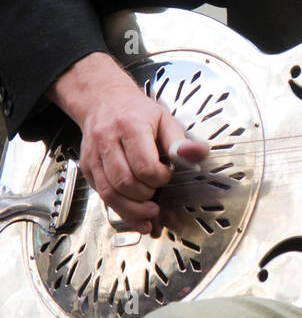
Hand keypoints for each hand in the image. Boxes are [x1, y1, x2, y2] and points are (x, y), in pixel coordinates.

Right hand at [49, 53, 208, 233]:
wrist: (104, 101)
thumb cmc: (136, 112)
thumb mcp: (165, 120)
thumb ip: (181, 142)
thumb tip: (198, 154)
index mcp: (130, 127)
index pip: (144, 165)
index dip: (160, 177)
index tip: (167, 174)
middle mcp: (107, 141)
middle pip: (125, 182)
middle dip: (146, 196)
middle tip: (158, 193)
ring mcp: (94, 156)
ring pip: (110, 193)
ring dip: (133, 210)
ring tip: (151, 213)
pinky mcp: (88, 168)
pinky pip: (101, 196)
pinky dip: (120, 210)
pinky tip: (136, 216)